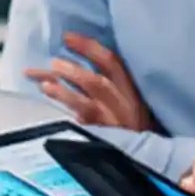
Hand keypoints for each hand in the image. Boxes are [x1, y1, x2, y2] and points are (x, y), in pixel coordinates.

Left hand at [24, 32, 154, 130]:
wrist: (149, 158)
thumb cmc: (135, 124)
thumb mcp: (132, 99)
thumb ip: (112, 82)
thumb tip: (75, 62)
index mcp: (131, 89)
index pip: (112, 62)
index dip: (89, 48)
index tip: (67, 37)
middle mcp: (123, 104)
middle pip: (97, 83)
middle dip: (74, 71)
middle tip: (53, 62)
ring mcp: (112, 124)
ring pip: (87, 104)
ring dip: (65, 93)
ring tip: (45, 84)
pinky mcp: (103, 140)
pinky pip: (82, 126)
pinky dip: (67, 116)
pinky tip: (54, 108)